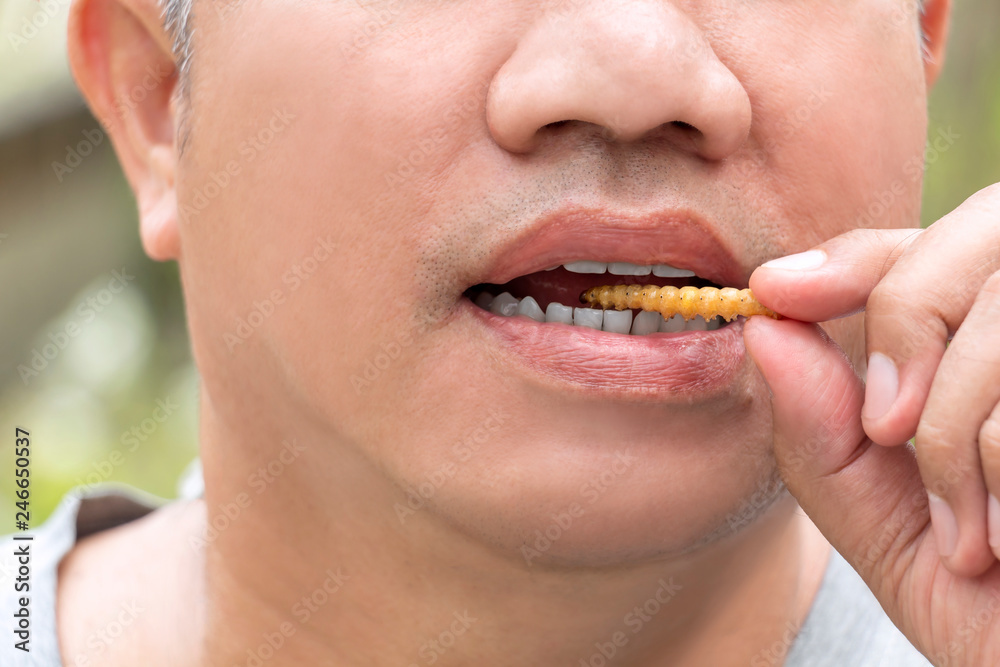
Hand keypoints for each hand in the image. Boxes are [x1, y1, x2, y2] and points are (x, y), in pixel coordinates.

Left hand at [743, 183, 999, 665]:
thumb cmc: (993, 613)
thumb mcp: (884, 525)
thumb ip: (822, 433)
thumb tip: (765, 330)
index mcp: (993, 354)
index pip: (923, 248)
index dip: (849, 258)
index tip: (773, 292)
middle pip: (977, 234)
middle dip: (907, 318)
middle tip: (886, 424)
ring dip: (957, 433)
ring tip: (970, 531)